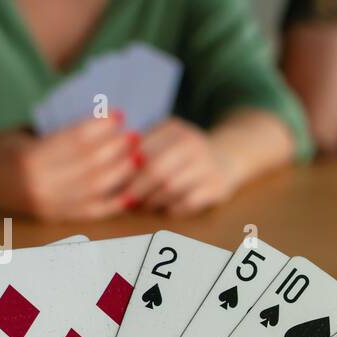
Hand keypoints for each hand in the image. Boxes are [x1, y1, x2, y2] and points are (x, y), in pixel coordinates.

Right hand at [0, 114, 139, 219]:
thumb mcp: (22, 134)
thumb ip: (57, 134)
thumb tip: (101, 123)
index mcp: (29, 158)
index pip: (75, 140)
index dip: (100, 126)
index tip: (119, 114)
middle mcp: (39, 185)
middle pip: (89, 165)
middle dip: (116, 149)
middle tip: (135, 135)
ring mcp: (46, 204)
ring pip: (93, 189)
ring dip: (119, 173)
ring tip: (137, 157)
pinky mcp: (52, 217)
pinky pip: (88, 212)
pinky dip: (111, 204)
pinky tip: (130, 194)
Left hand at [123, 118, 238, 215]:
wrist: (227, 157)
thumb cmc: (183, 152)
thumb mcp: (164, 137)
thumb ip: (138, 146)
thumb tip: (109, 168)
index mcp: (173, 128)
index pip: (141, 149)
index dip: (125, 169)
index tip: (114, 183)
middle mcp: (192, 143)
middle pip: (155, 169)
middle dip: (137, 189)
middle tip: (125, 201)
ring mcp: (207, 165)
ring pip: (171, 188)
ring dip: (153, 201)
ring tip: (144, 205)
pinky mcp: (217, 186)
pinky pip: (188, 202)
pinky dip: (173, 208)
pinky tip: (166, 209)